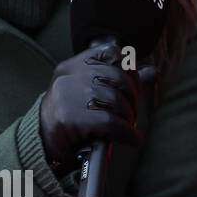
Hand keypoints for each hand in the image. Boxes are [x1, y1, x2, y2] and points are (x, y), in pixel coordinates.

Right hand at [38, 42, 156, 174]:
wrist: (43, 143)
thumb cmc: (76, 115)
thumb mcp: (95, 92)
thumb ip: (123, 80)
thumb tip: (152, 72)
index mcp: (75, 64)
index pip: (112, 52)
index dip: (129, 70)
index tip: (131, 88)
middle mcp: (69, 76)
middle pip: (118, 78)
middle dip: (132, 98)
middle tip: (131, 113)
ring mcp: (67, 95)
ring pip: (116, 100)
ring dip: (128, 118)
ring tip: (127, 126)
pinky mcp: (69, 118)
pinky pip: (111, 122)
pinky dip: (127, 133)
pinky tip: (132, 139)